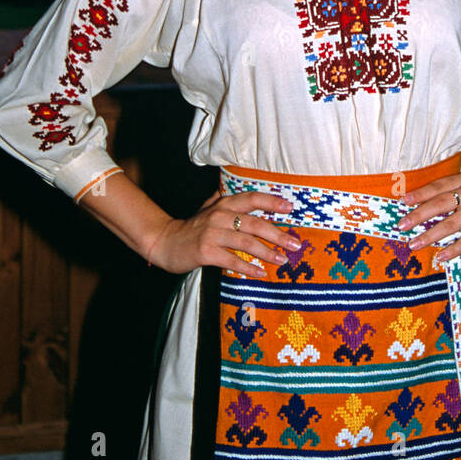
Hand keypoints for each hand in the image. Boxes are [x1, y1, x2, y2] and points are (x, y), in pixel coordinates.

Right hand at [146, 186, 300, 277]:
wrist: (164, 242)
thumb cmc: (192, 226)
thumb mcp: (208, 207)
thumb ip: (224, 197)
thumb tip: (239, 186)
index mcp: (223, 204)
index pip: (251, 198)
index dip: (272, 201)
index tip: (290, 207)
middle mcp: (220, 216)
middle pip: (255, 223)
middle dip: (278, 234)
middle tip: (295, 244)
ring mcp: (212, 233)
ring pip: (246, 242)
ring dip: (267, 252)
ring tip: (282, 260)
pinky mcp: (206, 251)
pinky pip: (231, 260)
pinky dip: (248, 268)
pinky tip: (260, 273)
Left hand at [396, 155, 460, 262]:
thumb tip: (445, 156)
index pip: (438, 186)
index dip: (419, 193)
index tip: (401, 202)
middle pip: (440, 203)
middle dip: (418, 215)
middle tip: (401, 225)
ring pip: (450, 224)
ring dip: (429, 236)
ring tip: (413, 244)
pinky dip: (452, 249)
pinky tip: (439, 256)